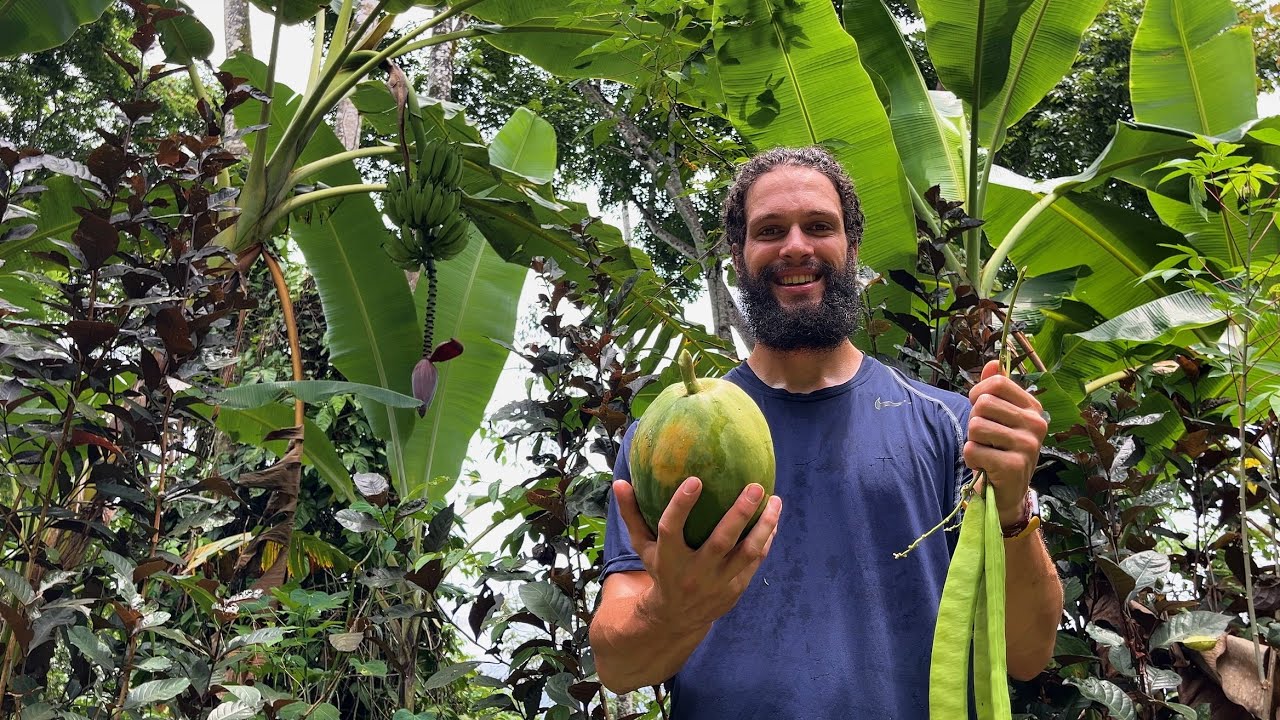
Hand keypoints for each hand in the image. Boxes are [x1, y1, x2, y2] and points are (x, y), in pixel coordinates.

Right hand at [612, 477, 781, 633]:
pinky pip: (755, 561)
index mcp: (668, 558)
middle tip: (755, 486)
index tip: (695, 479)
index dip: (682, 505)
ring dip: (764, 525)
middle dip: (739, 513)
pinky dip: (765, 539)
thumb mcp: (642, 546)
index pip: (672, 529)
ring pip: (747, 552)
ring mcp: (718, 582)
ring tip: (775, 500)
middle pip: (720, 541)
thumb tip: (620, 482)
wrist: (676, 617)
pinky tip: (772, 519)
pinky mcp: (735, 588)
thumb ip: (632, 514)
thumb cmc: (660, 570)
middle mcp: (694, 572)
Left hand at [964, 360, 1048, 527]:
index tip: (981, 410)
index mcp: (1033, 407)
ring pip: (975, 426)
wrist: (1007, 491)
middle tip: (985, 438)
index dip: (978, 394)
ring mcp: (1028, 445)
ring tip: (987, 451)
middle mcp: (1036, 423)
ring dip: (972, 441)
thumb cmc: (1000, 449)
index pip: (996, 383)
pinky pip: (973, 450)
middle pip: (983, 403)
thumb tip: (994, 362)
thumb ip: (996, 389)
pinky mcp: (1014, 465)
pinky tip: (985, 465)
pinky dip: (971, 458)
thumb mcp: (1000, 417)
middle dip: (974, 421)